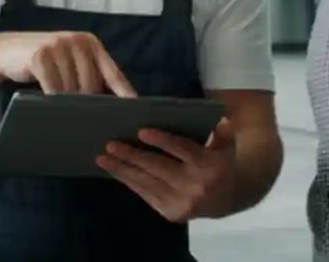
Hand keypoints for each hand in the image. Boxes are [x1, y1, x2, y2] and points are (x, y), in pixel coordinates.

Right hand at [0, 31, 136, 96]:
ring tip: (54, 101)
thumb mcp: (71, 63)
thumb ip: (89, 75)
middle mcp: (79, 41)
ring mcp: (59, 46)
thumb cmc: (45, 63)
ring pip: (71, 90)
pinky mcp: (41, 55)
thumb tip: (111, 105)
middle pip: (91, 86)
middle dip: (83, 102)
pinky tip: (45, 100)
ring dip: (64, 101)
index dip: (124, 92)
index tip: (135, 109)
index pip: (113, 72)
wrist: (6, 51)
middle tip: (72, 110)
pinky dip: (50, 98)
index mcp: (91, 44)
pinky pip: (53, 88)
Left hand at [96, 116, 236, 221]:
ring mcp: (180, 201)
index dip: (161, 141)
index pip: (182, 150)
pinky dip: (128, 181)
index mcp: (208, 165)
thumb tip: (217, 116)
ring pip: (146, 182)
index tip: (141, 131)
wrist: (224, 200)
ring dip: (122, 170)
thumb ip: (221, 131)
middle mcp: (193, 185)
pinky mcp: (169, 212)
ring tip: (102, 158)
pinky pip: (145, 194)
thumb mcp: (226, 145)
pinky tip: (114, 171)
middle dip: (132, 155)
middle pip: (158, 167)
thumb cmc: (219, 163)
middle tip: (111, 144)